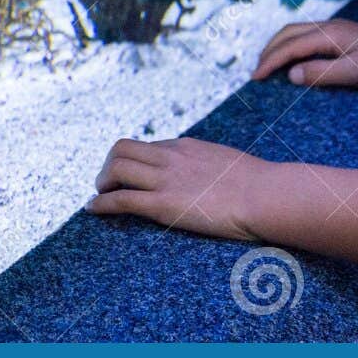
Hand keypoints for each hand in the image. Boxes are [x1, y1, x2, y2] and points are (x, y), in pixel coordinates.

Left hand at [87, 137, 272, 241]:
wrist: (265, 195)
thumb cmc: (259, 185)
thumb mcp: (230, 164)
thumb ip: (213, 167)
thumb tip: (217, 175)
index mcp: (187, 147)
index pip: (149, 147)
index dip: (135, 161)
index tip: (130, 174)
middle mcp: (171, 157)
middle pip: (122, 148)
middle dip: (108, 165)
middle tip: (106, 183)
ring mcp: (166, 180)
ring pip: (116, 168)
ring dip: (102, 182)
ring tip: (99, 196)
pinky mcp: (163, 204)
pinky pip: (121, 199)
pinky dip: (102, 204)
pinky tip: (93, 210)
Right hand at [250, 19, 357, 87]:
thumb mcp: (355, 74)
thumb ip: (321, 74)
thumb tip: (291, 75)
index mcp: (329, 34)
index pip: (290, 47)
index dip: (270, 62)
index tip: (255, 78)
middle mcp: (329, 26)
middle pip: (287, 33)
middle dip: (268, 51)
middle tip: (256, 73)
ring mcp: (335, 28)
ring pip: (296, 32)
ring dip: (279, 46)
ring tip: (268, 65)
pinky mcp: (342, 34)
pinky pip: (307, 36)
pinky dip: (291, 46)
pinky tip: (293, 59)